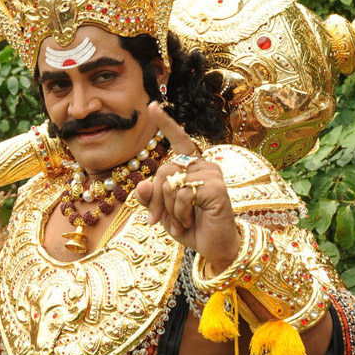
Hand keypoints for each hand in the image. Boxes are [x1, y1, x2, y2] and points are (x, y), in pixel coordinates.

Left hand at [135, 102, 239, 271]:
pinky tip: (190, 221)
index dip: (166, 124)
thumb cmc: (192, 227)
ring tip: (180, 223)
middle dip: (155, 199)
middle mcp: (204, 165)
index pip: (179, 140)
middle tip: (156, 221)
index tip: (153, 106)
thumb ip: (151, 198)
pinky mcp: (216, 187)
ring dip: (168, 209)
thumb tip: (139, 185)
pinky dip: (179, 213)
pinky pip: (182, 194)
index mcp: (193, 166)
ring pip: (171, 183)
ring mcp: (212, 174)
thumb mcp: (165, 212)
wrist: (215, 248)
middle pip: (164, 170)